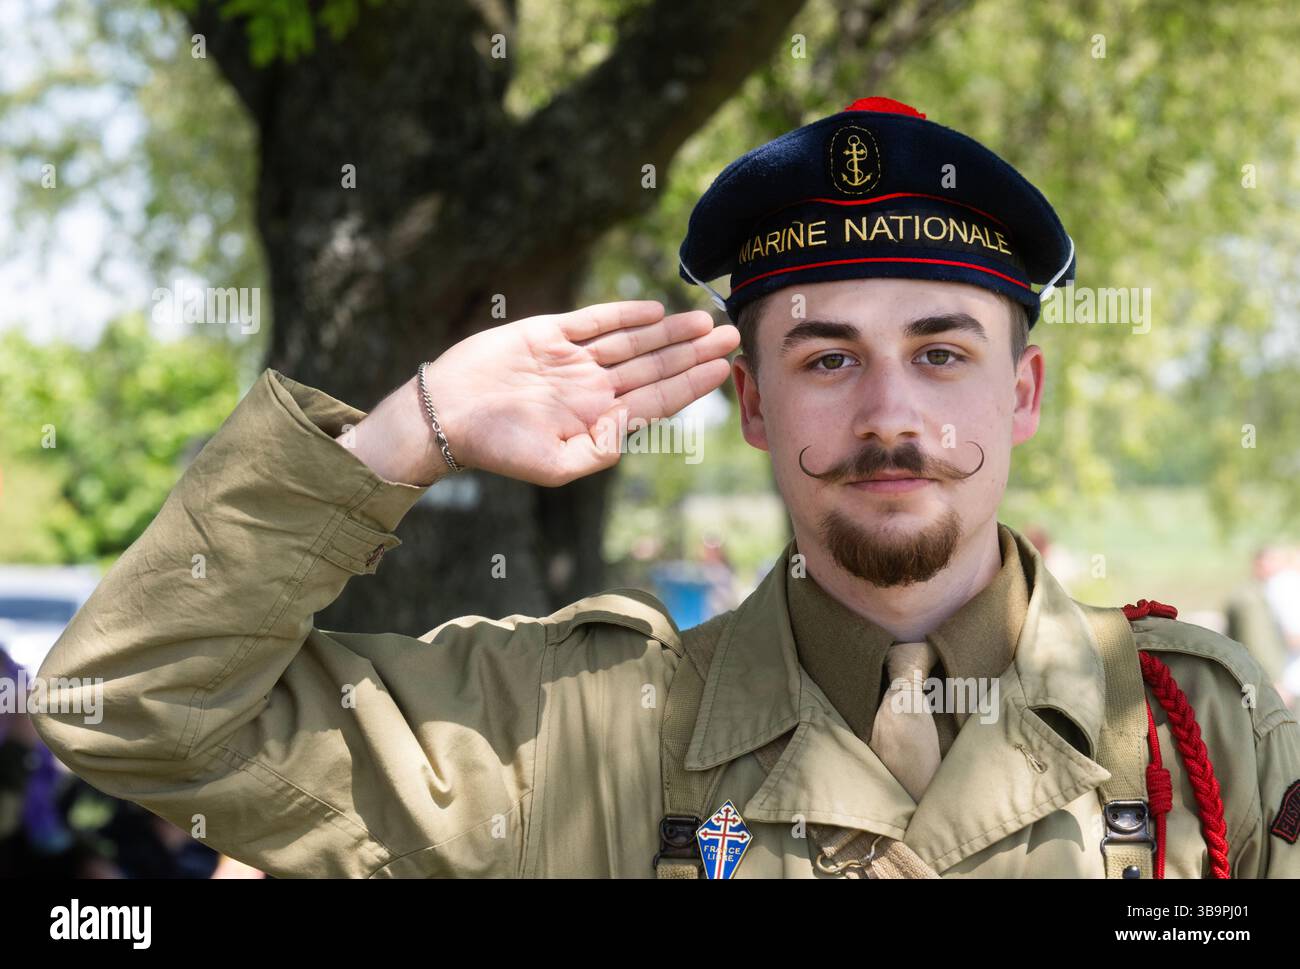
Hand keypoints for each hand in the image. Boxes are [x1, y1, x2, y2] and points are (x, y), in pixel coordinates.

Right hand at [422, 301, 737, 485]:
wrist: (445, 415)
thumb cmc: (496, 448)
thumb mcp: (553, 465)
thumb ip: (598, 451)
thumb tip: (634, 429)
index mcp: (597, 420)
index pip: (656, 401)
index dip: (690, 385)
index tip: (722, 369)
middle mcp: (592, 388)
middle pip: (653, 368)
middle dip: (693, 353)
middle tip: (731, 336)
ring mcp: (573, 360)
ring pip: (632, 343)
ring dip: (669, 333)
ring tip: (704, 321)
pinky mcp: (549, 334)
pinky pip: (594, 321)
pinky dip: (624, 315)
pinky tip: (655, 310)